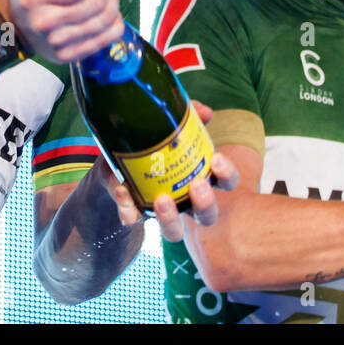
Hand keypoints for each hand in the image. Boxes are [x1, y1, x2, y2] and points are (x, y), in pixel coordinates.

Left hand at [109, 102, 240, 241]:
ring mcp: (160, 211)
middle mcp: (185, 200)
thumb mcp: (169, 124)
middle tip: (197, 185)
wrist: (116, 154)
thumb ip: (187, 117)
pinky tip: (123, 190)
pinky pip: (133, 218)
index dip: (227, 175)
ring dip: (171, 219)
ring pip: (174, 232)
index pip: (226, 183)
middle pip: (207, 216)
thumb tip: (204, 111)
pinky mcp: (134, 212)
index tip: (216, 159)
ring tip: (162, 200)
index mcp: (200, 177)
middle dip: (206, 204)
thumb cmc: (154, 141)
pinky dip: (128, 208)